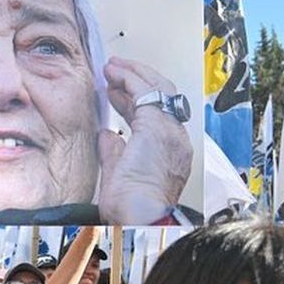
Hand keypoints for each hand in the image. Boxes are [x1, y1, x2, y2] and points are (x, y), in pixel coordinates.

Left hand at [97, 57, 192, 224]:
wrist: (139, 216)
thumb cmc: (130, 208)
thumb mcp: (119, 173)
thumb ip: (114, 151)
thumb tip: (107, 134)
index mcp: (171, 153)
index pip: (156, 116)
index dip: (134, 102)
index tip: (116, 94)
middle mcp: (176, 138)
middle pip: (163, 97)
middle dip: (138, 80)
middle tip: (116, 71)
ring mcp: (169, 130)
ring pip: (157, 88)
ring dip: (133, 74)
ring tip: (113, 67)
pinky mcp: (156, 124)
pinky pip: (144, 90)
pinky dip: (129, 78)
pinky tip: (114, 73)